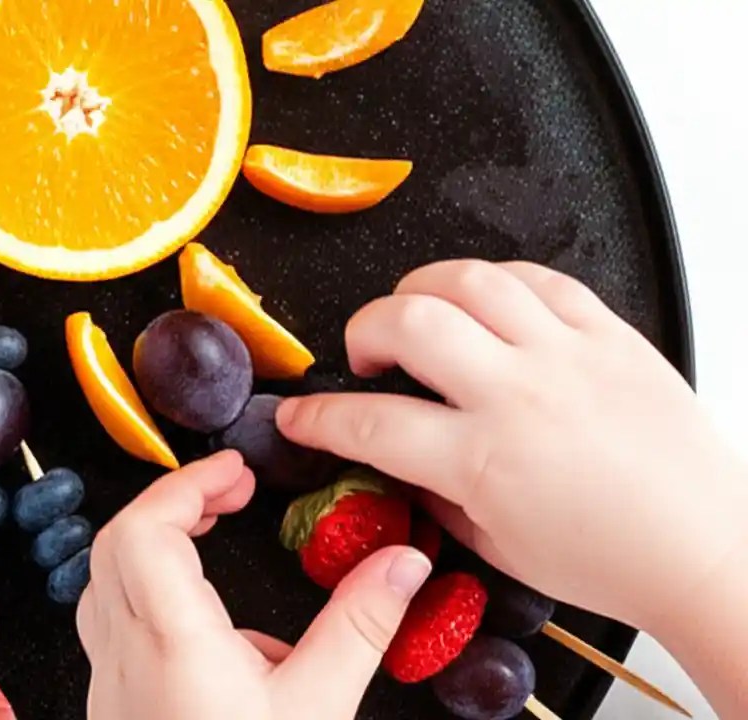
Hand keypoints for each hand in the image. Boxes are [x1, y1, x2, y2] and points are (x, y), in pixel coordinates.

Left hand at [78, 450, 432, 719]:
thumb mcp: (320, 708)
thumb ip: (358, 627)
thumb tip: (401, 564)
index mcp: (171, 645)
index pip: (146, 530)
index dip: (186, 484)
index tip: (235, 472)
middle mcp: (125, 658)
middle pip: (116, 545)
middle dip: (170, 503)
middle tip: (228, 495)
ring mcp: (110, 685)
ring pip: (104, 586)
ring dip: (151, 547)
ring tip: (211, 545)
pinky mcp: (115, 708)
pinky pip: (113, 628)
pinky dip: (150, 598)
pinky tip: (212, 633)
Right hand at [276, 259, 747, 633]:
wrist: (705, 548)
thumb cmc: (608, 559)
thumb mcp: (495, 545)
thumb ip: (432, 494)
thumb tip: (392, 458)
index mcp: (483, 460)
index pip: (369, 422)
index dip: (315, 416)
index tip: (297, 413)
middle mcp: (519, 395)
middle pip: (408, 322)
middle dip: (363, 330)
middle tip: (368, 356)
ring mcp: (568, 356)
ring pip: (470, 279)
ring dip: (423, 289)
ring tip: (420, 314)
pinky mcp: (611, 334)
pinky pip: (542, 277)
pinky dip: (499, 282)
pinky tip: (488, 305)